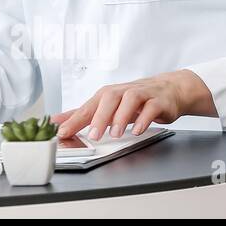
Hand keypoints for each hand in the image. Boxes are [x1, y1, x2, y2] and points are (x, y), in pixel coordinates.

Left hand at [52, 70, 214, 140]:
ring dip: (122, 116)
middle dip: (99, 117)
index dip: (74, 119)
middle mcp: (122, 92)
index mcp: (107, 94)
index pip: (88, 106)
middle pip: (108, 99)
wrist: (168, 89)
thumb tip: (57, 121)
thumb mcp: (107, 106)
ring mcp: (141, 95)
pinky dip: (144, 119)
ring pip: (129, 100)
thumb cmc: (134, 99)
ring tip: (116, 134)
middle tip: (94, 136)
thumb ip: (83, 114)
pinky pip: (151, 108)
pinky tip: (138, 130)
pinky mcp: (158, 101)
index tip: (63, 132)